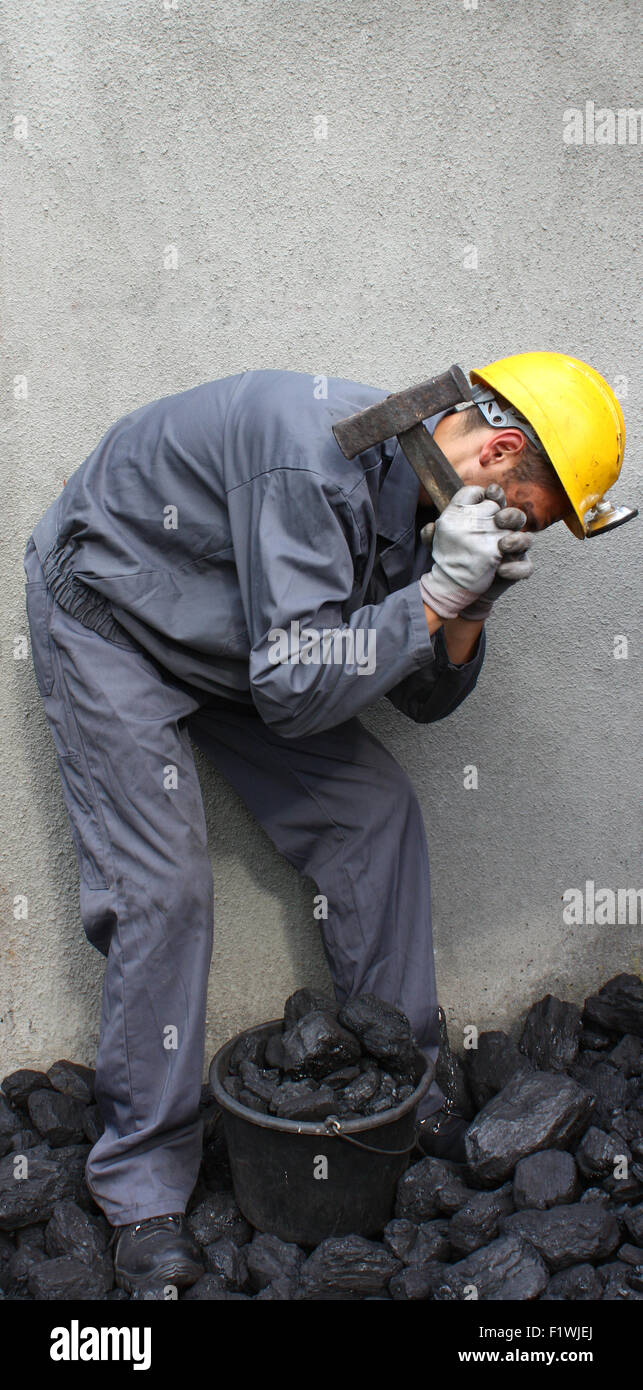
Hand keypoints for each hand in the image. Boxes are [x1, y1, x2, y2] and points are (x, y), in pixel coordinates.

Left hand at [419, 484, 530, 621]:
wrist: (459, 589)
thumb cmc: (453, 560)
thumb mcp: (438, 548)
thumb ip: (433, 536)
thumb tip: (429, 528)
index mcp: (487, 519)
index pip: (496, 500)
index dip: (496, 494)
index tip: (490, 493)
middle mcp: (503, 532)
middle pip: (516, 516)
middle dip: (511, 515)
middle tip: (499, 520)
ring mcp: (513, 551)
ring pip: (527, 539)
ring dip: (518, 539)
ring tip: (503, 545)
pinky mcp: (517, 570)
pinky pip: (525, 567)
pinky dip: (516, 568)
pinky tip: (502, 570)